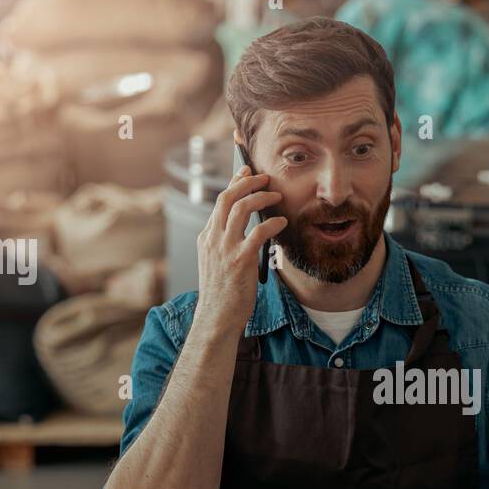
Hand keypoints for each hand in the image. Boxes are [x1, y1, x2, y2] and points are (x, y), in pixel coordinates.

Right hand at [192, 165, 286, 334]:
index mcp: (207, 237)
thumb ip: (226, 243)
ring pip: (241, 209)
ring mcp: (225, 249)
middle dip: (247, 182)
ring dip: (261, 198)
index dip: (234, 183)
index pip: (220, 202)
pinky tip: (282, 222)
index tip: (246, 171)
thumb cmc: (223, 293)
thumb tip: (246, 230)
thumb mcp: (217, 263)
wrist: (217, 317)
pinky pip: (257, 233)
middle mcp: (213, 239)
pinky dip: (272, 223)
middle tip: (265, 178)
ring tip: (276, 196)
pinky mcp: (240, 261)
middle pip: (228, 198)